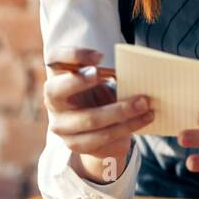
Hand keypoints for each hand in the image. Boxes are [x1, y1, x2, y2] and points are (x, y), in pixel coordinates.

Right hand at [43, 45, 153, 183]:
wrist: (100, 131)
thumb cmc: (101, 96)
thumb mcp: (102, 82)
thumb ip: (109, 74)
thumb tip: (136, 70)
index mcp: (59, 76)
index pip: (55, 58)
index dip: (73, 55)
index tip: (100, 56)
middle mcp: (53, 101)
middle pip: (58, 90)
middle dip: (83, 82)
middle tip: (114, 75)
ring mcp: (61, 126)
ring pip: (90, 119)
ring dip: (122, 111)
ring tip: (144, 103)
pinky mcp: (76, 144)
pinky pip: (104, 137)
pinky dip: (128, 127)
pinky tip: (145, 118)